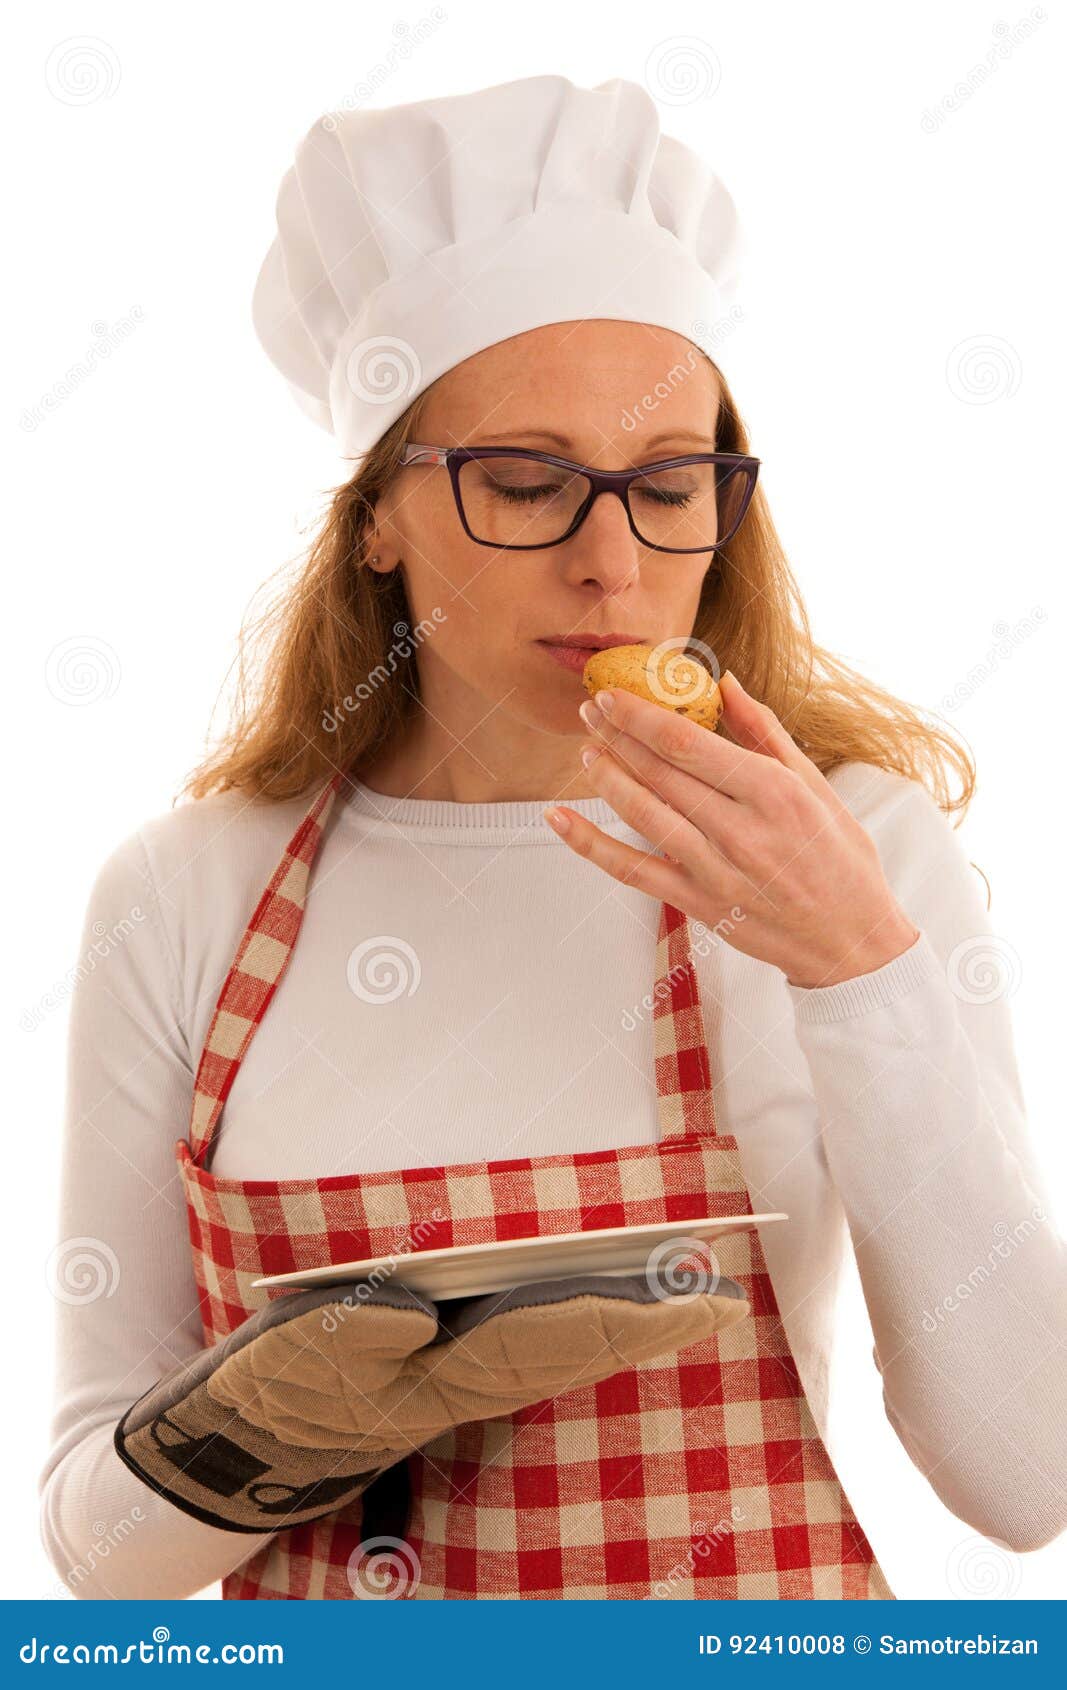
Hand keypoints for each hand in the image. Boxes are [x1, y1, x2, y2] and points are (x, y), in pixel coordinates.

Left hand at [543, 671, 919, 989]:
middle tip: (588, 712)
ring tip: (586, 752)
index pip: (689, 744)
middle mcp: (742, 831)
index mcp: (774, 793)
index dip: (641, 717)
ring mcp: (715, 871)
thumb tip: (726, 684)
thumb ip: (766, 732)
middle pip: (659, 773)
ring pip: (642, 815)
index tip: (613, 696)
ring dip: (605, 779)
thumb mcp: (815, 785)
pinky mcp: (697, 903)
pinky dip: (590, 844)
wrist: (850, 941)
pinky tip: (560, 820)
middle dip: (616, 736)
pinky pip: (631, 870)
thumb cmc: (838, 860)